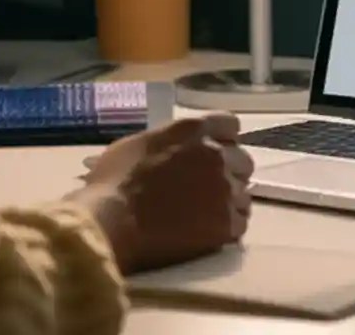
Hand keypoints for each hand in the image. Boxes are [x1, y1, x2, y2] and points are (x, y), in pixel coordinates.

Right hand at [70, 114, 253, 273]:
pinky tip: (207, 231)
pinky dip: (228, 226)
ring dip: (229, 200)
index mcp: (194, 129)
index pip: (230, 124)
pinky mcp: (228, 223)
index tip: (213, 151)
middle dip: (229, 170)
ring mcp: (226, 189)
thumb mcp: (138, 143)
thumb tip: (179, 146)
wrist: (110, 224)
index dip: (222, 139)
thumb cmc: (113, 182)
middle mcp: (217, 154)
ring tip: (205, 213)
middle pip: (243, 159)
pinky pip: (241, 221)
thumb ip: (170, 139)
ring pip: (244, 192)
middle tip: (207, 186)